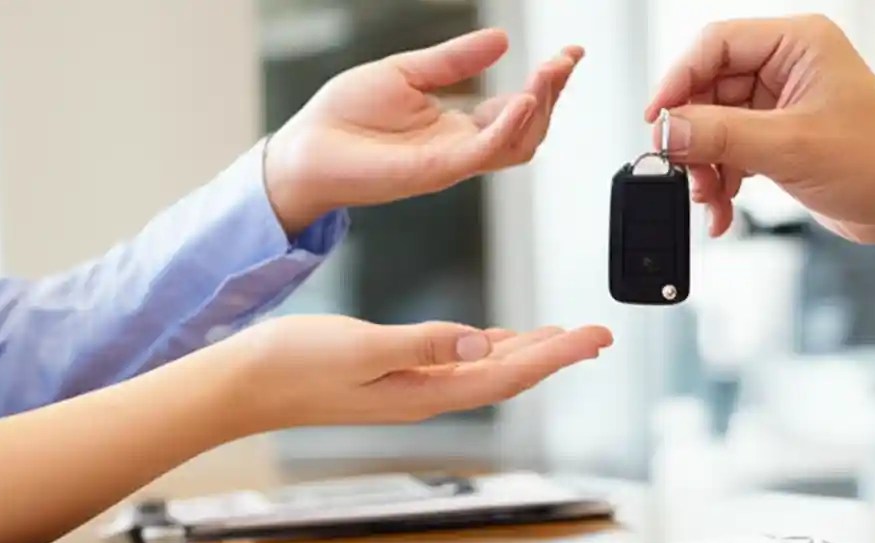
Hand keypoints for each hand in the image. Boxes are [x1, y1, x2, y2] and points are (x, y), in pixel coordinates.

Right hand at [223, 315, 611, 429]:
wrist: (245, 384)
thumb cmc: (294, 364)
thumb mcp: (363, 347)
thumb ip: (424, 344)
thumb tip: (485, 344)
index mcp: (426, 391)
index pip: (510, 374)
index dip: (559, 355)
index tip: (597, 336)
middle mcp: (427, 395)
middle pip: (510, 374)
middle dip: (559, 354)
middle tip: (600, 334)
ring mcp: (411, 387)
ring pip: (488, 368)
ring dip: (531, 352)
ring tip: (566, 337)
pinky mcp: (395, 375)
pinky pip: (459, 362)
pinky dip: (491, 348)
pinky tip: (501, 340)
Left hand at [264, 29, 583, 232]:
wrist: (305, 147)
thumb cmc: (344, 117)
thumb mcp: (407, 73)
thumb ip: (454, 61)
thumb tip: (500, 40)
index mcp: (457, 126)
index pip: (518, 108)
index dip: (548, 83)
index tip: (569, 54)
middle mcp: (461, 147)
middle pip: (529, 129)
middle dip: (555, 94)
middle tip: (566, 60)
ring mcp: (452, 162)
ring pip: (517, 144)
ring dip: (540, 108)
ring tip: (549, 74)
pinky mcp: (435, 171)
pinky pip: (484, 152)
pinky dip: (508, 125)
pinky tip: (522, 99)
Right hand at [645, 15, 874, 245]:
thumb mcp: (791, 148)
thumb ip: (721, 135)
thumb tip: (668, 129)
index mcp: (798, 43)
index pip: (715, 45)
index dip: (678, 80)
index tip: (658, 120)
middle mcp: (787, 65)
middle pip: (708, 88)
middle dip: (693, 136)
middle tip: (682, 169)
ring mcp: (781, 102)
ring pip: (713, 124)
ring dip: (705, 165)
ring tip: (710, 197)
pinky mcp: (778, 136)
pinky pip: (729, 150)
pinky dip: (721, 179)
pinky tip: (722, 207)